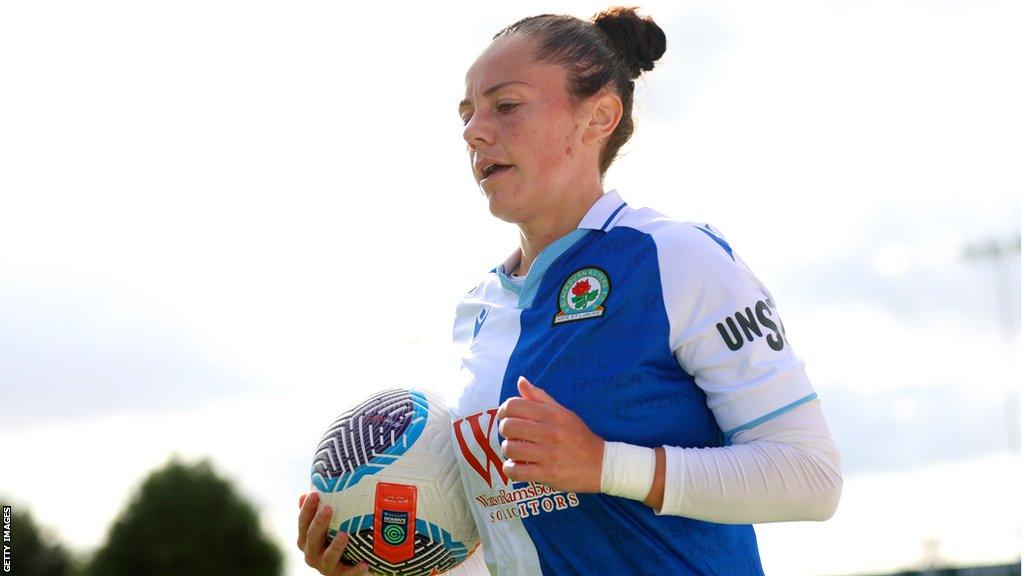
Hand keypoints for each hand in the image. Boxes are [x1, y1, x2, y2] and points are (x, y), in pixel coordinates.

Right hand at [297, 490, 368, 574]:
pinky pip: (348, 574)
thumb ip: (319, 509)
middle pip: (312, 538)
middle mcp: (311, 553)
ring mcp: (325, 567)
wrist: (346, 567)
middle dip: (319, 523)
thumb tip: (311, 488)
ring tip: (344, 535)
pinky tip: (365, 564)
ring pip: (327, 558)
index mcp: (306, 539)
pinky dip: (355, 570)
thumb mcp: (327, 524)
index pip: (302, 522)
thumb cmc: (333, 538)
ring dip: (335, 547)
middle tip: (328, 508)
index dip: (307, 509)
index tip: (314, 493)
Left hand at [495, 376, 604, 492]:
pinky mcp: (547, 474)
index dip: (503, 410)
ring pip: (510, 449)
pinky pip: (516, 471)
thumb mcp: (562, 413)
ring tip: (516, 452)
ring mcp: (548, 454)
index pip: (514, 405)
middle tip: (511, 436)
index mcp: (551, 415)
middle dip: (504, 431)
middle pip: (508, 426)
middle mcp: (549, 432)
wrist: (600, 464)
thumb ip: (539, 397)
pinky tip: (517, 466)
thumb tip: (521, 381)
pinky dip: (511, 469)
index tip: (506, 417)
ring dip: (508, 451)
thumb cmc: (578, 436)